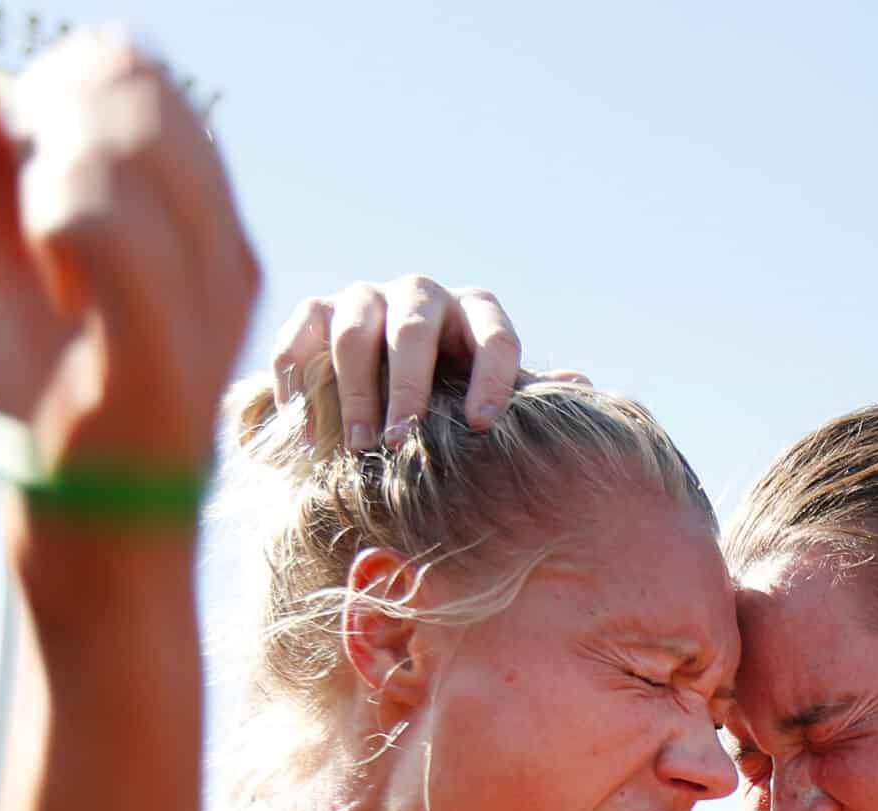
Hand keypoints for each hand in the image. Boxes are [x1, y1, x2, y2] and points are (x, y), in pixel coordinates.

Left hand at [0, 32, 259, 470]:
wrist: (93, 528)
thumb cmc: (57, 411)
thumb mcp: (6, 265)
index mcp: (197, 221)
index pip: (144, 76)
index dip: (62, 89)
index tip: (24, 165)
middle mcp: (220, 246)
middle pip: (141, 90)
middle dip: (55, 122)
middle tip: (26, 211)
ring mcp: (207, 293)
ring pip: (124, 145)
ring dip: (52, 181)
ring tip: (46, 260)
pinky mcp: (172, 340)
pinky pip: (105, 228)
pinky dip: (56, 232)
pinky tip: (54, 284)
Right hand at [271, 276, 584, 448]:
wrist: (381, 385)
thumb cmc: (452, 396)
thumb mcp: (493, 396)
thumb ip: (528, 394)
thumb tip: (580, 384)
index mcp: (476, 314)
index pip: (494, 335)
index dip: (491, 378)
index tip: (480, 427)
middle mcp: (422, 296)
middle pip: (415, 329)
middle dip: (408, 387)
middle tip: (401, 443)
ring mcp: (365, 298)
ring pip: (356, 330)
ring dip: (354, 390)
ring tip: (358, 446)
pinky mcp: (316, 312)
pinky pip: (303, 332)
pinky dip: (298, 376)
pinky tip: (304, 429)